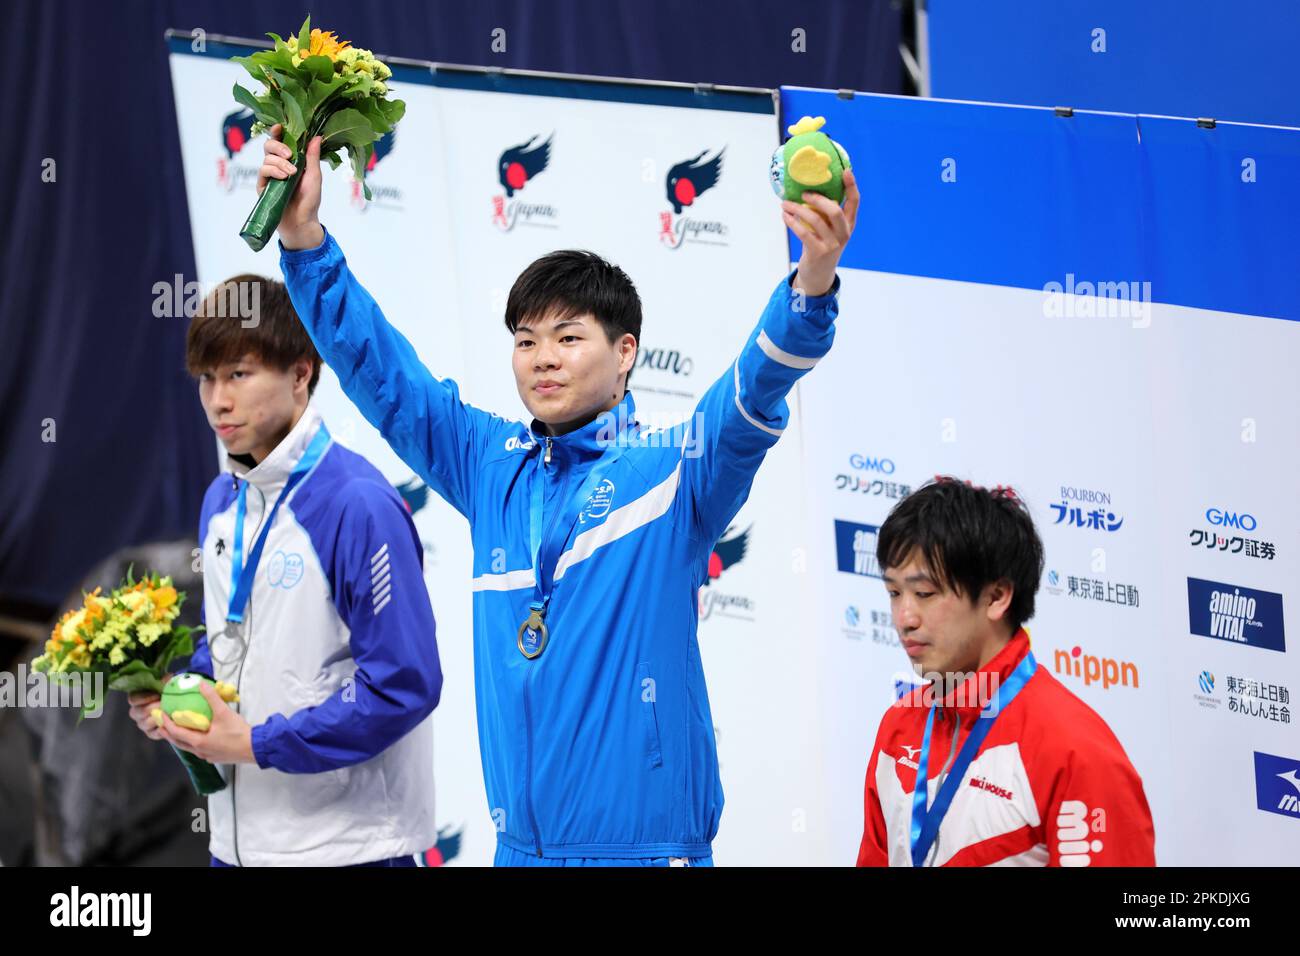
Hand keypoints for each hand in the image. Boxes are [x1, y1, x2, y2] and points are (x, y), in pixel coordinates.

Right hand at [127, 673, 174, 740]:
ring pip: (146, 723)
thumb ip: (164, 681)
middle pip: (139, 712)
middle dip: (154, 708)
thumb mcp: (165, 683)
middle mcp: (136, 712)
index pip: (133, 699)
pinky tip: (171, 722)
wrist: (175, 703)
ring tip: (170, 712)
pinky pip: (154, 734)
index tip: (157, 695)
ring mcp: (142, 724)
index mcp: (136, 698)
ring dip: (159, 718)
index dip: (145, 698)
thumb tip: (168, 678)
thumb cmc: (167, 692)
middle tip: (166, 704)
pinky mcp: (151, 733)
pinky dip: (163, 729)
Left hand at [157, 681, 254, 764]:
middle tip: (161, 726)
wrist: (254, 748)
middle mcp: (200, 751)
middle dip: (168, 734)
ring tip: (176, 731)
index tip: (160, 716)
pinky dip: (192, 743)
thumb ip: (212, 698)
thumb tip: (201, 684)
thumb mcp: (224, 712)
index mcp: (198, 741)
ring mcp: (207, 756)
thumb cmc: (237, 732)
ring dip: (180, 739)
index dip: (166, 724)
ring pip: (188, 748)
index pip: (176, 733)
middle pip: (179, 743)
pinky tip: (198, 738)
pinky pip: (198, 750)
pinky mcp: (215, 758)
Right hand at [258, 123, 324, 249]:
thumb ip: (312, 156)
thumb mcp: (314, 175)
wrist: (302, 221)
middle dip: (278, 146)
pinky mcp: (262, 185)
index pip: (281, 141)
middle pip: (269, 145)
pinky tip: (283, 177)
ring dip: (280, 163)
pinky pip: (263, 170)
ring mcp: (269, 175)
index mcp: (290, 160)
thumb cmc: (310, 199)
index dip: (278, 131)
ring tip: (292, 173)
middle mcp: (278, 165)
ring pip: (267, 158)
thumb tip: (316, 136)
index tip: (280, 126)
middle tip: (290, 155)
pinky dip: (273, 170)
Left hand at [784, 168, 859, 296]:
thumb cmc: (822, 245)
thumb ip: (826, 214)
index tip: (846, 171)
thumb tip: (809, 188)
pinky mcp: (818, 252)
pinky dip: (792, 222)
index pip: (855, 202)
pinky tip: (784, 216)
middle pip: (835, 211)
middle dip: (817, 199)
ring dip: (797, 209)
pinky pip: (803, 233)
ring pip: (815, 220)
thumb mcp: (829, 230)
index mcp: (849, 225)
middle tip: (803, 193)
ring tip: (785, 204)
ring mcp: (832, 245)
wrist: (818, 274)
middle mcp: (843, 234)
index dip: (851, 186)